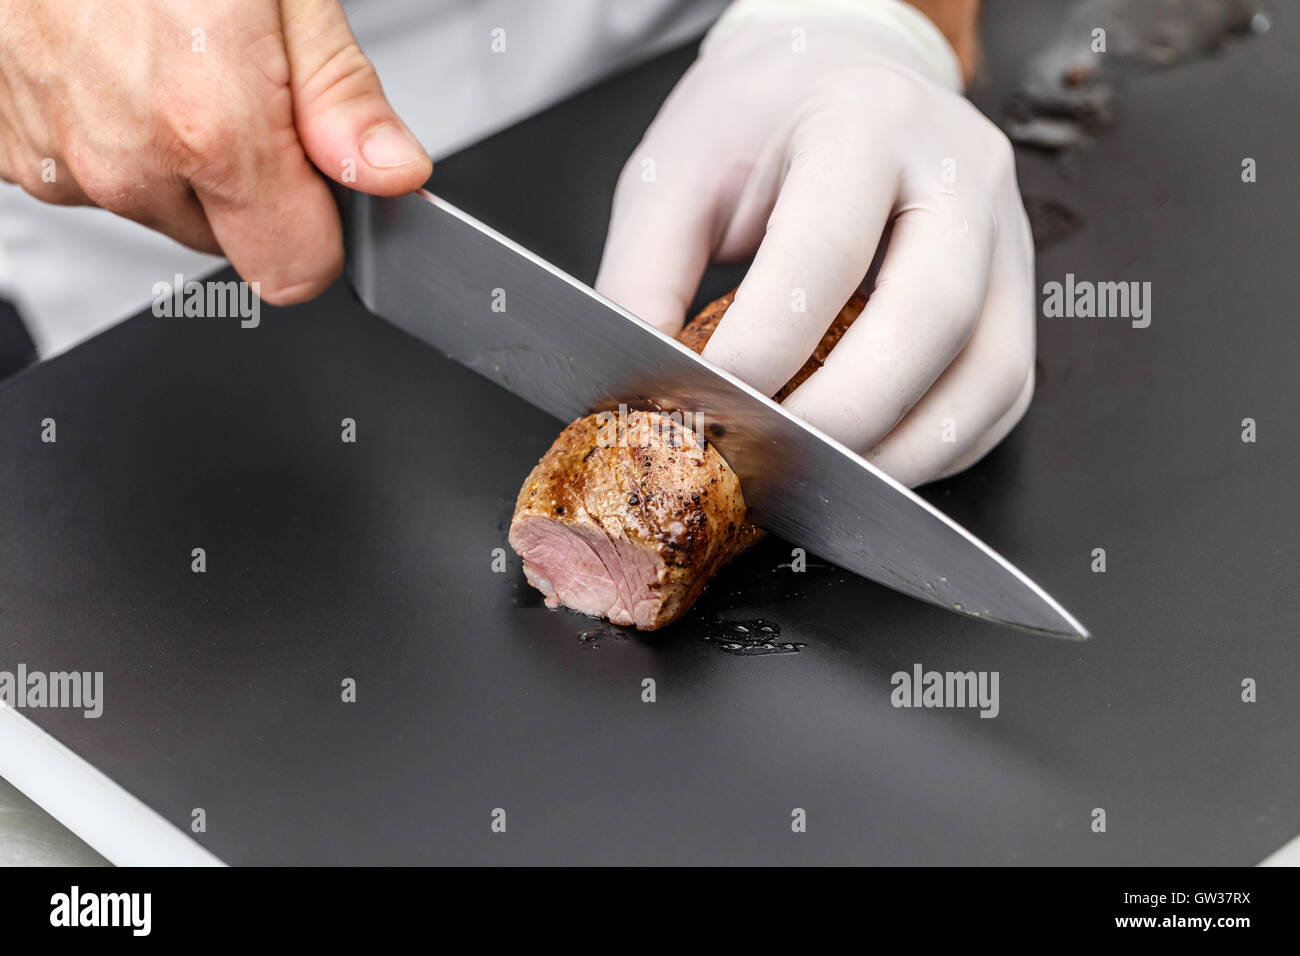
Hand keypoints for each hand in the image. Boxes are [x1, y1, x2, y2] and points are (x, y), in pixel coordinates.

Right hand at [0, 0, 430, 302]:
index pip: (296, 270)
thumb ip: (340, 95)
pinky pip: (87, 174)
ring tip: (163, 51)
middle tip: (234, 78)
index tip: (323, 181)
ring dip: (173, 153)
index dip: (323, 230)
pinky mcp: (7, 147)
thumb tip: (392, 173)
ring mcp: (58, 157)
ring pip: (157, 204)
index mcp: (208, 129)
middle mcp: (126, 159)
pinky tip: (108, 58)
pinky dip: (109, 130)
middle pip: (230, 239)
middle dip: (251, 183)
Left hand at [596, 0, 1034, 486]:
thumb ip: (645, 275)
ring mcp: (1003, 234)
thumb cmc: (755, 122)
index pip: (825, 252)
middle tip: (772, 460)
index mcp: (864, 118)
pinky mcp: (1016, 292)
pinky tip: (873, 459)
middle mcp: (957, 170)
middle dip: (844, 417)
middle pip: (930, 319)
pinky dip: (938, 447)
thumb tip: (647, 389)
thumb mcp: (673, 172)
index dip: (765, 349)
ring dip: (902, 452)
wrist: (836, 77)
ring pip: (987, 374)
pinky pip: (999, 394)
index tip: (711, 404)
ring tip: (821, 480)